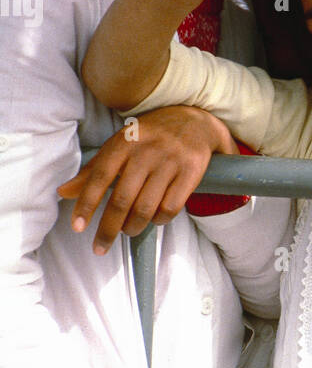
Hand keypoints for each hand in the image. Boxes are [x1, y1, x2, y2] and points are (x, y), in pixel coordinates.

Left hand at [57, 106, 237, 252]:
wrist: (192, 120)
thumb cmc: (148, 137)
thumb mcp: (118, 146)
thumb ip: (92, 171)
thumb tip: (63, 192)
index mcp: (124, 143)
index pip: (100, 177)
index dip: (87, 203)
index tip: (78, 227)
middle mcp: (146, 151)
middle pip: (122, 199)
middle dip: (108, 228)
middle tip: (100, 246)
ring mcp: (170, 161)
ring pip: (146, 207)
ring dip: (133, 227)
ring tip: (127, 231)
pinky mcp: (191, 171)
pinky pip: (171, 207)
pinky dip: (159, 220)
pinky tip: (154, 219)